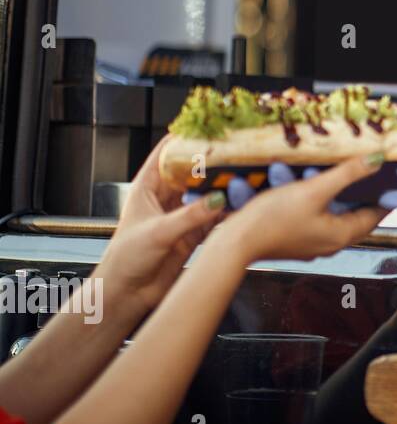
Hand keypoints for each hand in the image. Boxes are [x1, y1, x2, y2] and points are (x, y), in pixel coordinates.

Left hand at [98, 136, 226, 311]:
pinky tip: (243, 206)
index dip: (186, 140)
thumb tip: (219, 199)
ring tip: (245, 178)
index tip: (209, 129)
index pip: (166, 154)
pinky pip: (215, 217)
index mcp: (147, 187)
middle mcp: (166, 198)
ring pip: (207, 194)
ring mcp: (181, 215)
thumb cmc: (125, 259)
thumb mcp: (158, 232)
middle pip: (193, 172)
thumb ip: (191, 215)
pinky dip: (229, 212)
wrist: (127, 295)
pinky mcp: (194, 234)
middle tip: (236, 153)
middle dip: (213, 163)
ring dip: (224, 188)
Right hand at [207, 154, 387, 263]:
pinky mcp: (296, 241)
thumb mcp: (314, 189)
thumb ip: (347, 174)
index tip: (393, 182)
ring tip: (333, 175)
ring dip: (334, 194)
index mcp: (341, 235)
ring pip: (333, 215)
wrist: (236, 242)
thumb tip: (377, 160)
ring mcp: (312, 244)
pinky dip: (315, 201)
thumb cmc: (274, 218)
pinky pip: (314, 218)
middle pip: (355, 216)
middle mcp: (330, 244)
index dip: (385, 198)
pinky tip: (304, 185)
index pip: (375, 216)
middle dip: (359, 193)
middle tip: (369, 175)